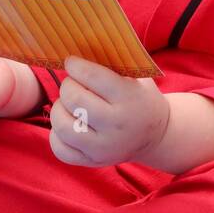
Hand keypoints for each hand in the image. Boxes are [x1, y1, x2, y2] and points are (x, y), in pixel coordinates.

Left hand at [49, 55, 170, 166]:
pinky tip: (68, 123)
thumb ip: (111, 64)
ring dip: (59, 109)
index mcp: (130, 99)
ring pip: (63, 126)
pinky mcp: (92, 162)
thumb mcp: (136, 77)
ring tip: (68, 104)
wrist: (157, 135)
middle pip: (74, 100)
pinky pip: (60, 150)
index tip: (72, 62)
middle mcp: (117, 126)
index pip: (93, 77)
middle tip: (72, 83)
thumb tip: (76, 51)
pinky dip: (56, 135)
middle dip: (67, 86)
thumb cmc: (140, 97)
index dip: (76, 65)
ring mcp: (104, 148)